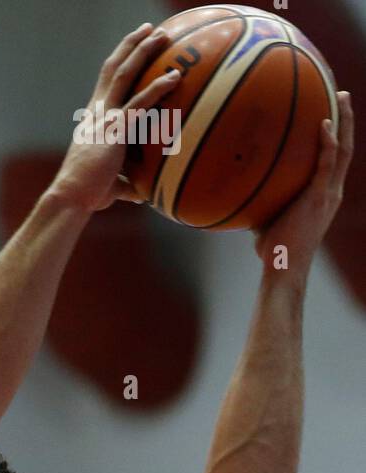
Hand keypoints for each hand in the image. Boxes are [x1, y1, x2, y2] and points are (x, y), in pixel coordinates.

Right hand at [51, 23, 181, 213]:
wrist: (71, 198)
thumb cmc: (87, 195)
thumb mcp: (110, 184)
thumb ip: (127, 183)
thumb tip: (144, 193)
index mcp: (93, 119)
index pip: (105, 81)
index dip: (119, 59)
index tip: (132, 44)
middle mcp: (97, 112)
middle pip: (115, 68)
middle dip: (132, 45)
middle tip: (149, 29)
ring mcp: (106, 118)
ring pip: (126, 75)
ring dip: (144, 52)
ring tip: (163, 36)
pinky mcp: (116, 131)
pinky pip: (141, 103)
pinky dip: (158, 88)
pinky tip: (175, 77)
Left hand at [255, 92, 354, 271]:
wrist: (283, 267)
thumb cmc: (272, 249)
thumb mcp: (267, 217)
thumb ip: (261, 199)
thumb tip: (237, 187)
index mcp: (323, 194)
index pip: (335, 159)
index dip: (336, 135)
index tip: (333, 112)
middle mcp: (332, 191)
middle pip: (346, 146)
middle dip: (346, 119)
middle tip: (343, 93)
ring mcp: (329, 193)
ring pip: (344, 150)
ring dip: (344, 121)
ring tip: (342, 97)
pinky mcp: (320, 197)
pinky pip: (327, 163)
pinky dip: (328, 143)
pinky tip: (324, 124)